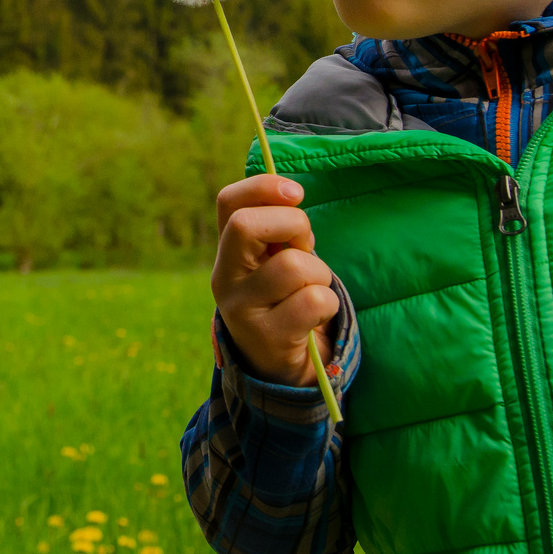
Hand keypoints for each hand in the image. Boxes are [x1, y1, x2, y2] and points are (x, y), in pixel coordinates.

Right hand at [211, 173, 338, 386]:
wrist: (281, 367)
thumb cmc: (286, 299)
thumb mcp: (275, 260)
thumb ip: (278, 230)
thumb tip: (291, 194)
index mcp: (227, 252)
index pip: (228, 202)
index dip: (263, 186)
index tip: (296, 192)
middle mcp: (225, 278)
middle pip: (245, 226)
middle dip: (293, 225)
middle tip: (305, 246)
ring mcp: (242, 310)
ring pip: (294, 265)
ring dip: (320, 273)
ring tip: (313, 288)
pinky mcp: (267, 338)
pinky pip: (313, 300)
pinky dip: (328, 304)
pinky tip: (316, 315)